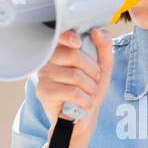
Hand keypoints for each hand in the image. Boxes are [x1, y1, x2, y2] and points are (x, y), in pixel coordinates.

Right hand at [37, 29, 113, 147]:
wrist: (81, 117)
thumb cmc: (89, 89)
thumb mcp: (103, 66)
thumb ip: (104, 46)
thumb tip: (98, 30)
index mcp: (60, 49)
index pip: (59, 34)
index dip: (70, 37)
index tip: (79, 43)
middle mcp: (48, 60)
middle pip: (73, 55)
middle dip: (93, 70)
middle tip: (95, 80)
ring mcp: (43, 75)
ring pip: (75, 75)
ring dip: (91, 88)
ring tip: (89, 94)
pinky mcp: (44, 92)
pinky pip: (72, 91)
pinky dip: (85, 99)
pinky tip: (84, 104)